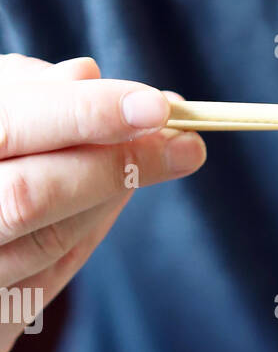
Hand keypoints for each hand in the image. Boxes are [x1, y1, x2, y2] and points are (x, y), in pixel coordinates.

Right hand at [0, 54, 205, 351]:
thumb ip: (25, 95)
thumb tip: (87, 73)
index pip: (12, 126)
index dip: (85, 114)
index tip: (156, 104)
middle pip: (32, 196)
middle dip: (117, 165)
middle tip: (187, 142)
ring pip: (50, 244)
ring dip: (114, 197)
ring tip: (165, 156)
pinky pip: (47, 278)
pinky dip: (89, 230)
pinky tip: (118, 194)